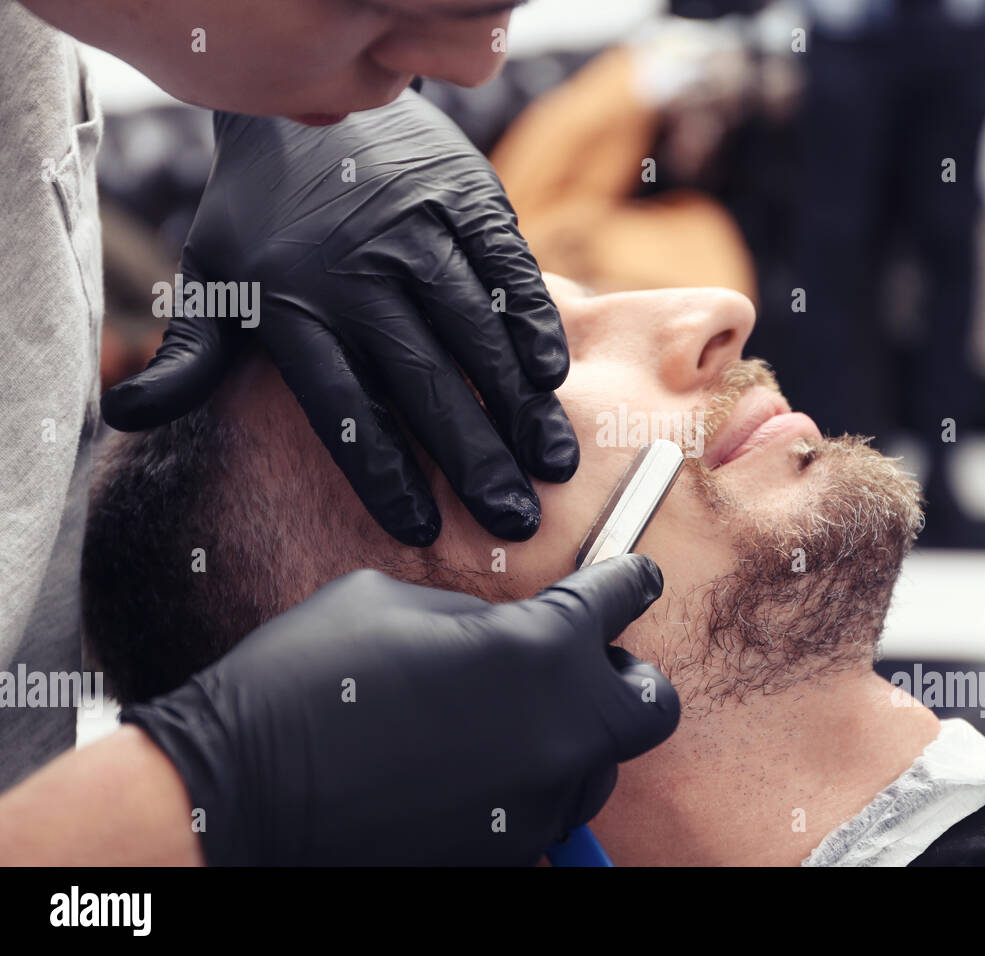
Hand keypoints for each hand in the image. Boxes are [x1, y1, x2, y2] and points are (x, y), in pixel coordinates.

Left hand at [102, 90, 577, 545]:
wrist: (306, 112)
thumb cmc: (262, 222)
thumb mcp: (212, 282)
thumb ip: (189, 356)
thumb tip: (126, 416)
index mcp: (293, 304)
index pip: (342, 406)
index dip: (382, 471)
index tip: (423, 528)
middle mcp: (356, 269)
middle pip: (421, 379)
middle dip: (472, 456)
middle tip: (513, 519)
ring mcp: (415, 228)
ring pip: (473, 329)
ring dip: (517, 403)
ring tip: (551, 466)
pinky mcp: (464, 196)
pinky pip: (506, 266)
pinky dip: (531, 320)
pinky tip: (552, 377)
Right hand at [120, 555, 678, 865]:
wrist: (238, 795)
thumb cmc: (304, 681)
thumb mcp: (391, 601)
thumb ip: (475, 616)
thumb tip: (505, 632)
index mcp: (539, 647)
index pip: (619, 601)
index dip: (629, 584)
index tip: (635, 581)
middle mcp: (560, 730)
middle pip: (649, 705)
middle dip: (624, 679)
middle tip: (582, 667)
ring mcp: (540, 802)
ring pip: (597, 767)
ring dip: (569, 738)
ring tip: (506, 723)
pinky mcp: (509, 853)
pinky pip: (544, 815)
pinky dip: (523, 790)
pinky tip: (471, 772)